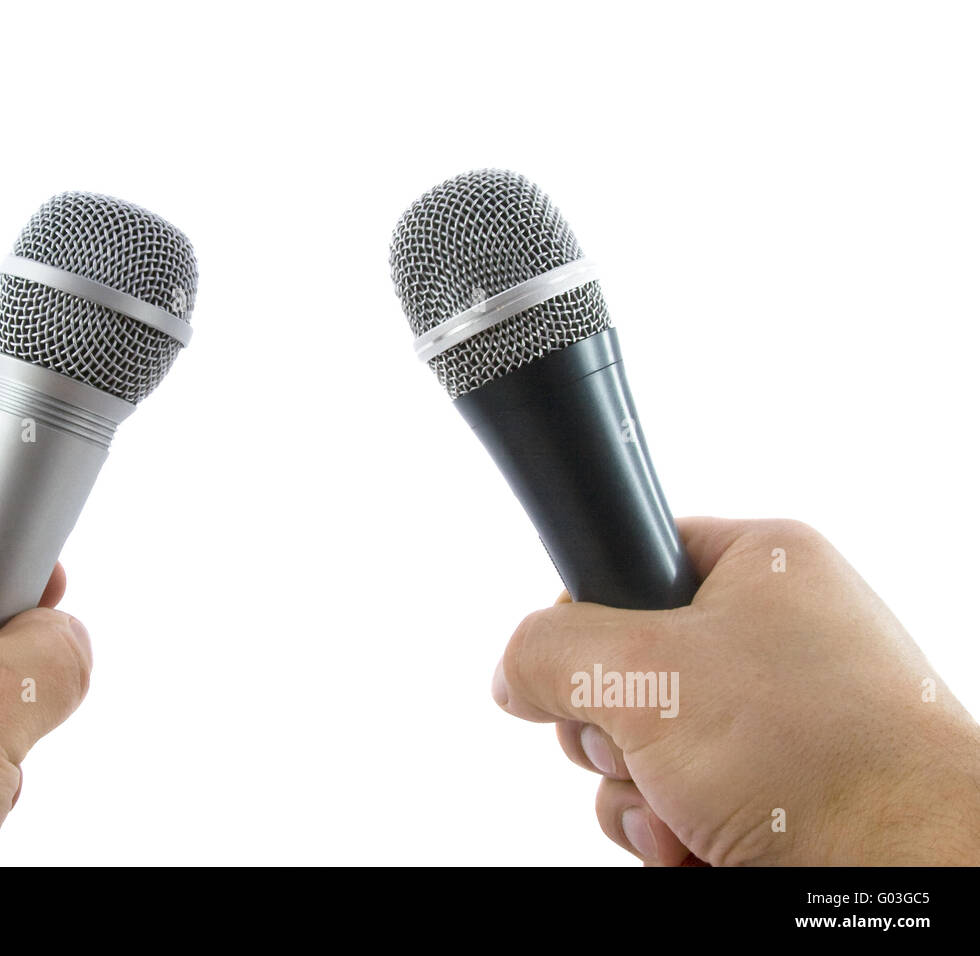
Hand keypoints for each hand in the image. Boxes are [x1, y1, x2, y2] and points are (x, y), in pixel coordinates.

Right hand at [492, 518, 979, 864]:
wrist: (914, 869)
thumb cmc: (813, 751)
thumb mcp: (646, 672)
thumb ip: (549, 651)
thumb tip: (512, 674)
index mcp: (760, 567)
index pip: (635, 554)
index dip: (589, 611)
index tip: (585, 662)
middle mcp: (772, 634)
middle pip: (624, 665)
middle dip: (612, 731)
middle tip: (641, 748)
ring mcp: (776, 716)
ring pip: (643, 744)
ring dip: (637, 793)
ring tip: (685, 813)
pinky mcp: (776, 785)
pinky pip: (679, 796)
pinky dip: (671, 829)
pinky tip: (700, 845)